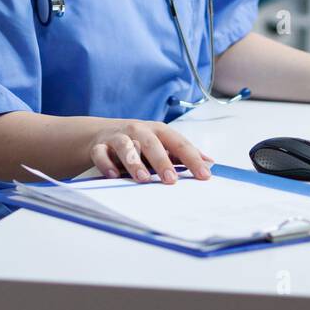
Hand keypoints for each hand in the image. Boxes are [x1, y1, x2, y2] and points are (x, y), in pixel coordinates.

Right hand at [88, 120, 214, 184]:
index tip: (204, 175)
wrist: (104, 134)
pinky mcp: (99, 147)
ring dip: (134, 162)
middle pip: (151, 143)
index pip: (179, 143)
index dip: (192, 158)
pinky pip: (101, 154)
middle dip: (162, 160)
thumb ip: (182, 153)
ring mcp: (117, 137)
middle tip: (171, 179)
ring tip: (142, 178)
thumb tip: (210, 163)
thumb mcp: (162, 143)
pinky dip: (106, 164)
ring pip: (125, 146)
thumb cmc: (139, 141)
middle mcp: (138, 130)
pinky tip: (112, 175)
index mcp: (158, 131)